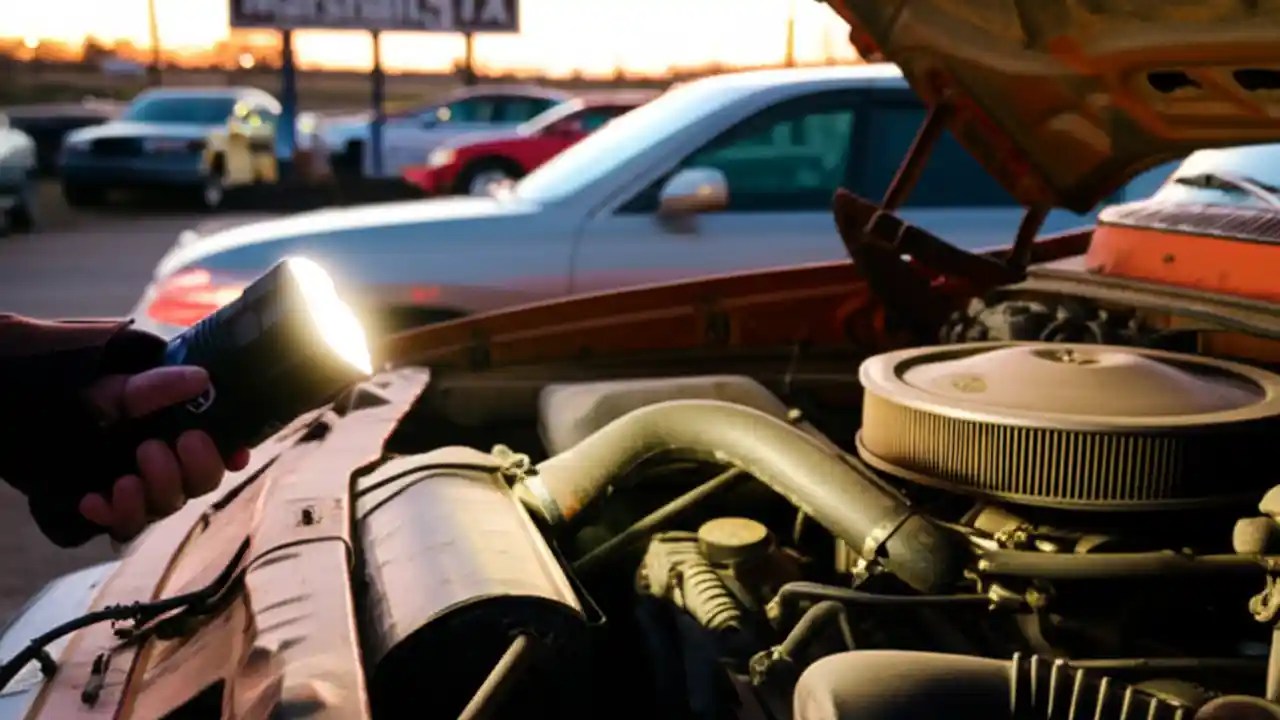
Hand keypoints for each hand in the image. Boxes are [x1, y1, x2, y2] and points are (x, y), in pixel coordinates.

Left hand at [78, 366, 249, 540]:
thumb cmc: (97, 402)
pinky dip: (110, 514)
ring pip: (168, 506)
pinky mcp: (117, 512)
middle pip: (202, 483)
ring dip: (154, 493)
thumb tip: (201, 379)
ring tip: (127, 479)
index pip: (226, 451)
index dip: (234, 456)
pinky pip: (124, 525)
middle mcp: (175, 468)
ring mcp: (148, 493)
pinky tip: (92, 501)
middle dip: (194, 470)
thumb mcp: (123, 388)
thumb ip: (158, 386)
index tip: (234, 454)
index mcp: (187, 436)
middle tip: (160, 447)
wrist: (48, 420)